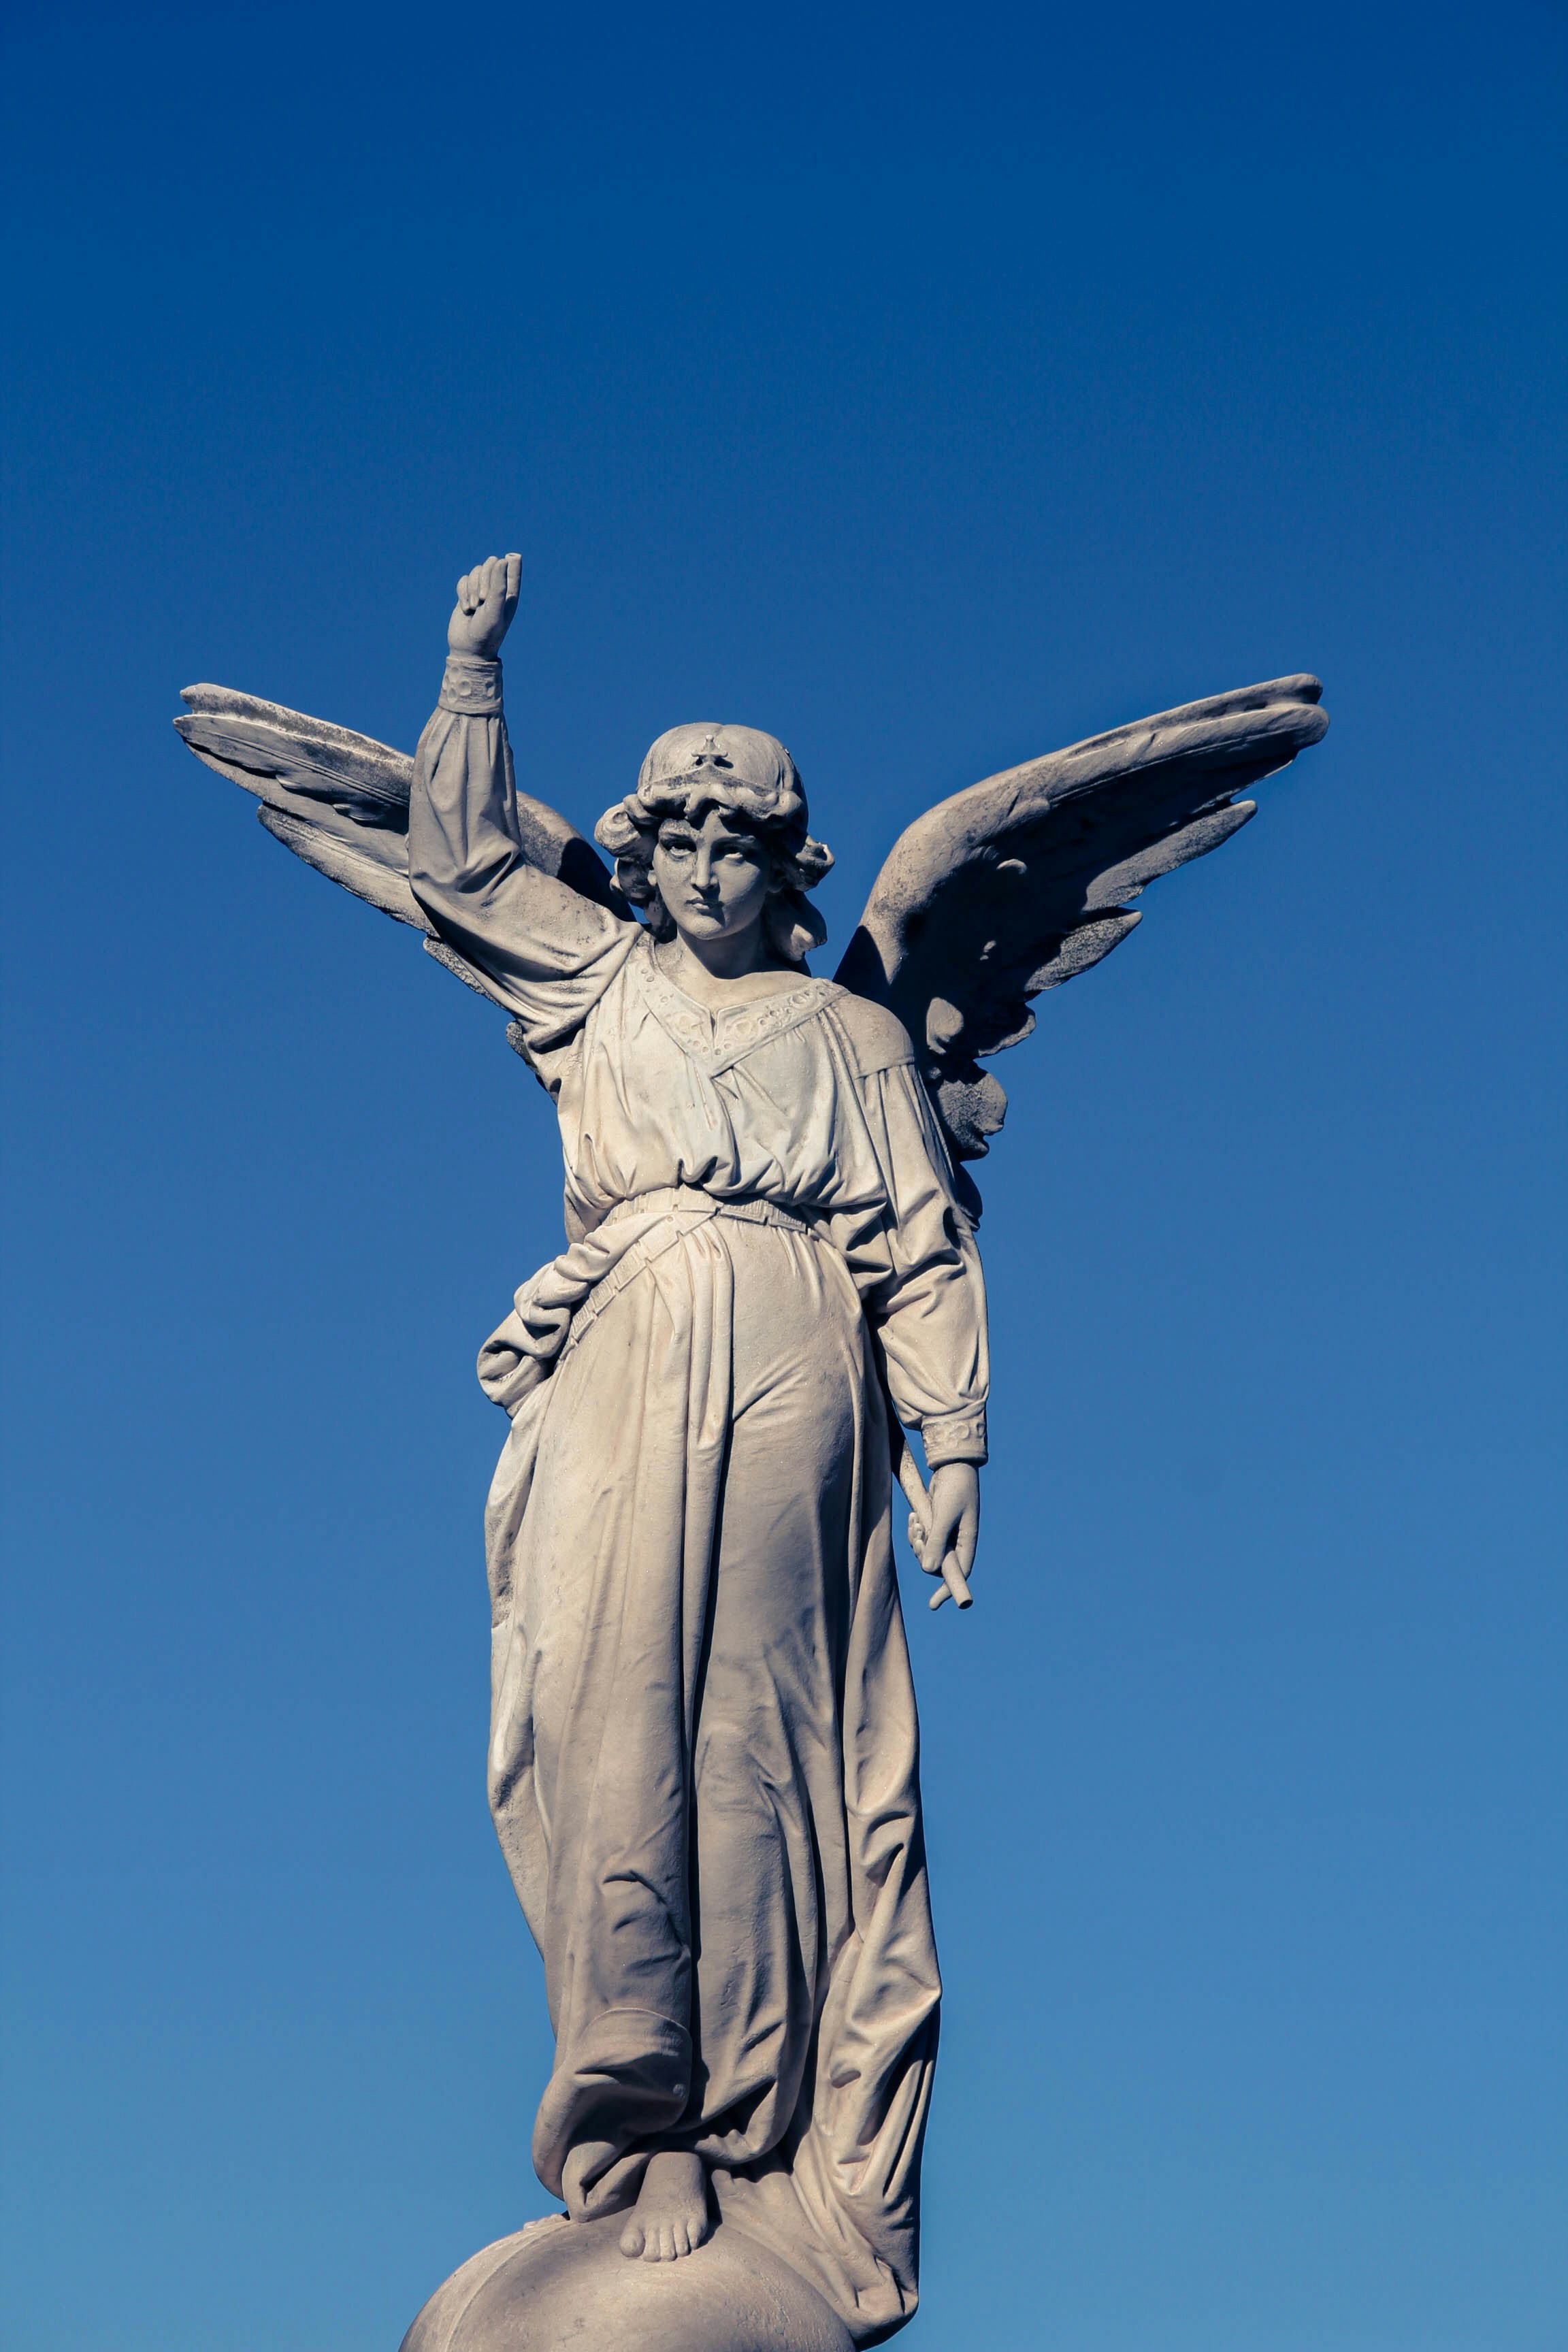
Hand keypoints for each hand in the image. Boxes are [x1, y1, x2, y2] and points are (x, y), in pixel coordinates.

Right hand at [448, 552, 520, 660]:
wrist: (468, 649)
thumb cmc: (486, 632)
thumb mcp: (495, 609)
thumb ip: (499, 585)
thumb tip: (502, 559)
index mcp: (510, 593)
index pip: (512, 568)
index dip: (511, 561)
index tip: (508, 557)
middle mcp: (497, 590)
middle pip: (490, 565)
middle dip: (483, 578)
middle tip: (482, 599)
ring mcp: (480, 591)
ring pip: (475, 572)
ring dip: (471, 589)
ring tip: (474, 608)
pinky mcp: (466, 594)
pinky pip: (463, 580)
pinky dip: (462, 593)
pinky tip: (466, 609)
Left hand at [913, 1461, 979, 1597]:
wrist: (951, 1465)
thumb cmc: (953, 1489)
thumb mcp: (944, 1516)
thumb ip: (937, 1542)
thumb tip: (928, 1571)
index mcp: (966, 1541)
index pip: (959, 1573)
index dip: (948, 1590)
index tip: (933, 1604)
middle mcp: (957, 1541)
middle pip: (937, 1564)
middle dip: (924, 1555)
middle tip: (919, 1537)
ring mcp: (946, 1533)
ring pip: (926, 1552)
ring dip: (917, 1541)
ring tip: (916, 1521)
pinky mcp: (935, 1525)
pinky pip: (921, 1538)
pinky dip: (915, 1531)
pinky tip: (914, 1517)